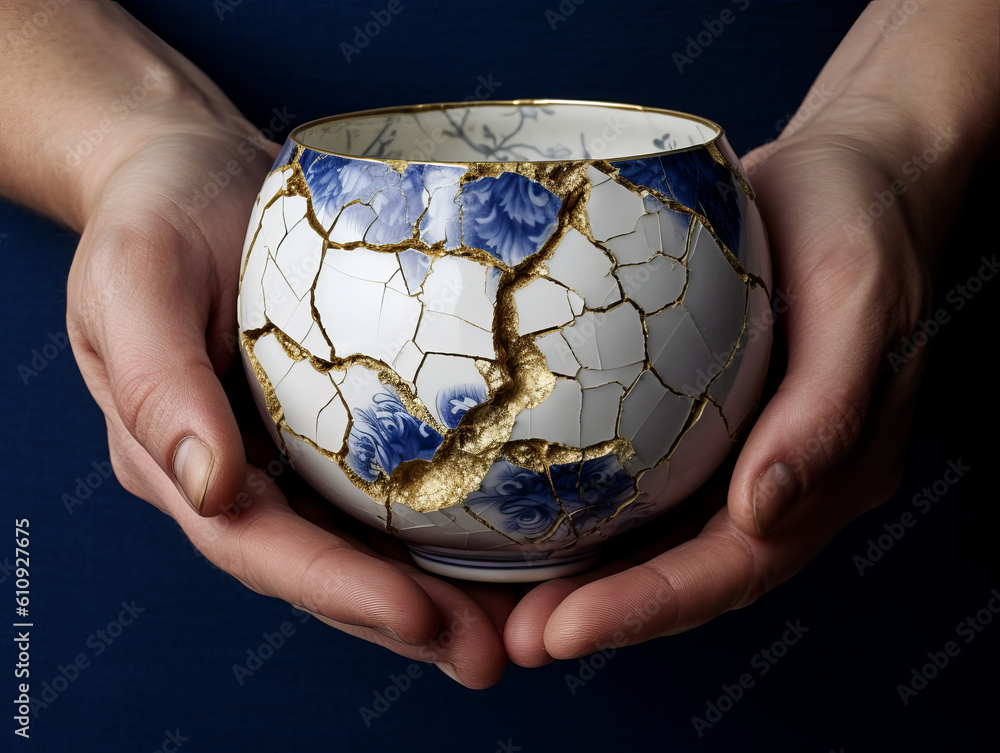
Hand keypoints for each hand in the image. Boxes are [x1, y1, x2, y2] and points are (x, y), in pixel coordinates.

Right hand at [65, 121, 512, 686]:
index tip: (421, 618)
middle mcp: (241, 472)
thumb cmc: (154, 217)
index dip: (337, 590)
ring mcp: (291, 450)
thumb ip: (156, 383)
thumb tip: (207, 485)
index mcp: (179, 457)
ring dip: (438, 591)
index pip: (259, 546)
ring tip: (517, 626)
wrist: (191, 171)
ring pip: (365, 541)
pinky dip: (446, 524)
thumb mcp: (135, 278)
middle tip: (492, 653)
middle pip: (324, 566)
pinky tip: (507, 544)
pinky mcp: (339, 418)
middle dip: (405, 619)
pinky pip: (392, 484)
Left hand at [501, 0, 998, 664]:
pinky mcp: (699, 418)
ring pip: (655, 538)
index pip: (732, 566)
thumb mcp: (861, 304)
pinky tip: (522, 519)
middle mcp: (776, 482)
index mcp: (827, 476)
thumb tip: (760, 512)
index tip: (562, 630)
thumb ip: (825, 412)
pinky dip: (586, 512)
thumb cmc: (862, 231)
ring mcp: (733, 453)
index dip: (648, 606)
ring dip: (583, 578)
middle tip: (511, 637)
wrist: (845, 175)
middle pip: (683, 571)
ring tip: (499, 606)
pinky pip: (641, 480)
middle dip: (600, 612)